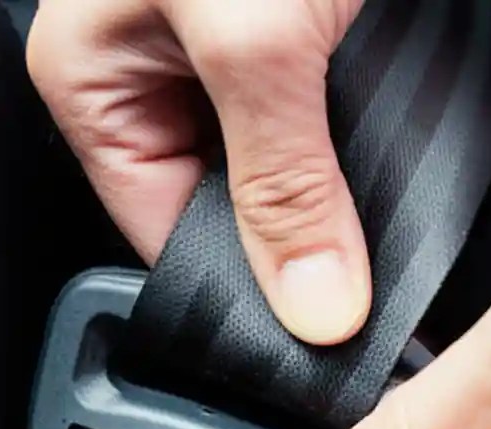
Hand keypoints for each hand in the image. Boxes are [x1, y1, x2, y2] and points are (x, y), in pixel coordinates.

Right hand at [25, 0, 370, 344]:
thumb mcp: (255, 41)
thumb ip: (282, 176)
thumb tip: (309, 303)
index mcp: (91, 77)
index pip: (157, 227)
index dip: (230, 285)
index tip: (302, 337)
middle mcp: (149, 68)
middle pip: (221, 203)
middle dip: (289, 240)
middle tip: (357, 293)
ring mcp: (222, 48)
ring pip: (278, 166)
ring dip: (331, 195)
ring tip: (384, 233)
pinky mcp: (293, 27)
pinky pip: (322, 118)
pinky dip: (361, 146)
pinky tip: (399, 169)